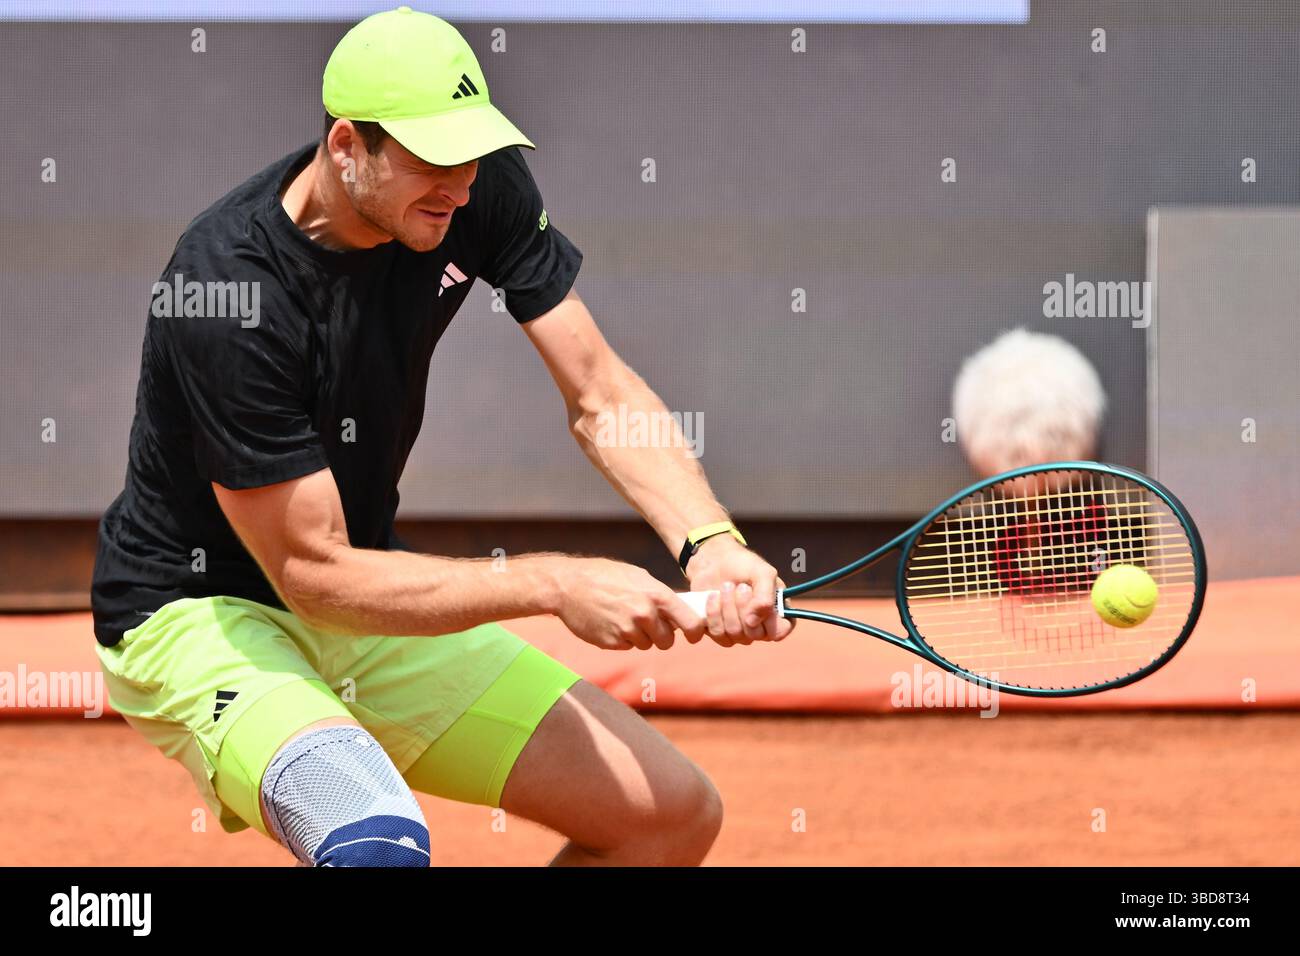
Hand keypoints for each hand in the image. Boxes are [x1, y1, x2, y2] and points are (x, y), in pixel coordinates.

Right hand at [555, 558, 705, 650]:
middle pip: (668, 641)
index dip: (696, 631)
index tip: (694, 634)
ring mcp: (627, 630)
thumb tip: (680, 611)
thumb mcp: (638, 577)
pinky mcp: (612, 643)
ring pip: (646, 644)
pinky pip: (627, 646)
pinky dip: (621, 638)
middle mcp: (645, 614)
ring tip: (622, 616)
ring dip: (639, 636)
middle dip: (661, 634)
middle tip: (647, 622)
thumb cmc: (604, 576)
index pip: (691, 623)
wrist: (567, 586)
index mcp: (656, 595)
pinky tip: (610, 621)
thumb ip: (660, 595)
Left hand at [685, 536, 795, 646]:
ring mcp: (739, 632)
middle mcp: (759, 626)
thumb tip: (753, 622)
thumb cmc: (742, 565)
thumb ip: (766, 596)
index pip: (780, 631)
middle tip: (741, 586)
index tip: (759, 604)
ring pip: (735, 634)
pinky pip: (718, 634)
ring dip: (728, 607)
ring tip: (726, 586)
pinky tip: (712, 596)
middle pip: (755, 634)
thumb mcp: (762, 573)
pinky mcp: (719, 632)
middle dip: (744, 607)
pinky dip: (713, 613)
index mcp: (776, 612)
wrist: (713, 560)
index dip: (770, 622)